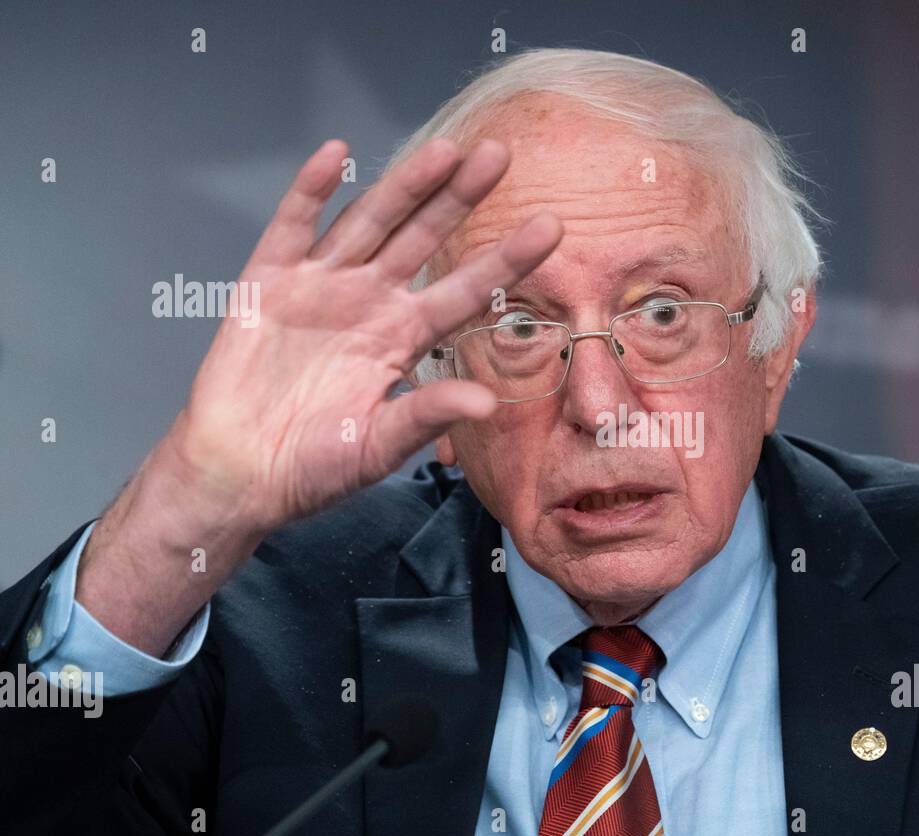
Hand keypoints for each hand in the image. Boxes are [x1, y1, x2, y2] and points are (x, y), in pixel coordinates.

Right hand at [75, 137, 560, 654]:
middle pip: (424, 239)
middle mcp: (371, 303)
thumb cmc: (313, 466)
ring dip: (404, 186)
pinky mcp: (268, 282)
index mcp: (404, 339)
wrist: (238, 473)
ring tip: (443, 149)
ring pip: (370, 223)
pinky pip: (292, 227)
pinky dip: (309, 192)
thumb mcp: (378, 446)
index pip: (466, 290)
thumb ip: (426, 414)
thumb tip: (486, 401)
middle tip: (500, 154)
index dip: (506, 258)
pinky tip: (337, 154)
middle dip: (459, 198)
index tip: (551, 225)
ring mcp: (321, 287)